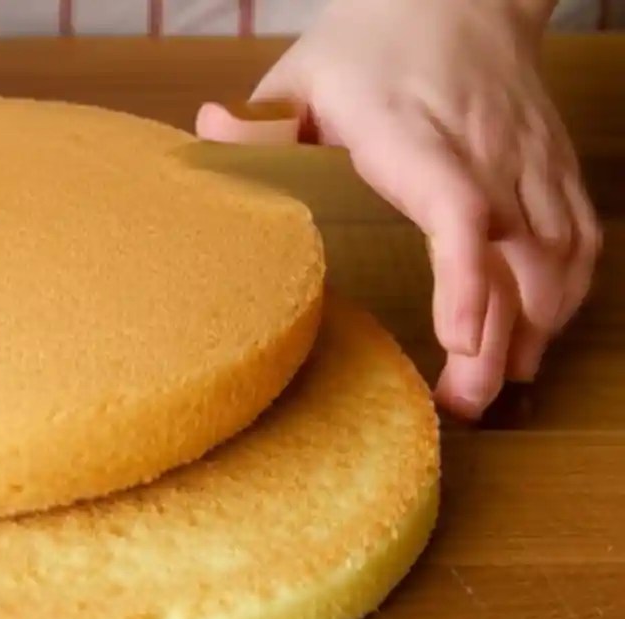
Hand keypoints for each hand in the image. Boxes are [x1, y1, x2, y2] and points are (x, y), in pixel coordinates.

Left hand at [197, 0, 600, 420]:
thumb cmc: (369, 45)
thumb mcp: (301, 75)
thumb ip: (260, 118)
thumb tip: (208, 130)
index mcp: (416, 138)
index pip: (457, 211)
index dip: (466, 279)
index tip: (458, 339)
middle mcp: (486, 155)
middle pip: (517, 256)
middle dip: (500, 338)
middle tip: (463, 404)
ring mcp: (528, 163)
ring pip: (557, 257)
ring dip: (536, 327)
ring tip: (497, 385)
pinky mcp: (553, 167)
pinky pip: (580, 238)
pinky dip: (568, 293)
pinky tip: (540, 334)